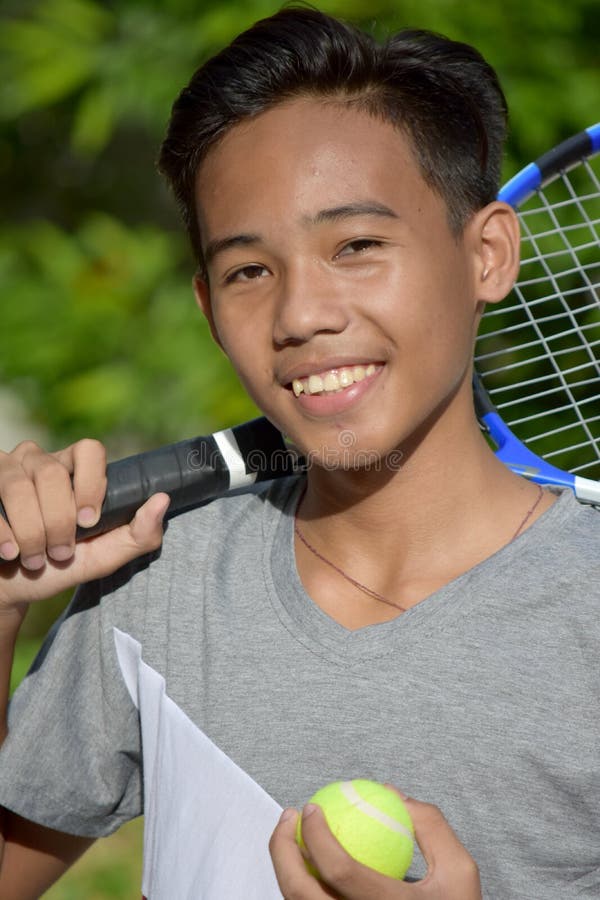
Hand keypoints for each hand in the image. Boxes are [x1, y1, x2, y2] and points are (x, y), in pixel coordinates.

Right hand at [0, 439, 168, 614]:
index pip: (90, 450)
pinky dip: (3, 534)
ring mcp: (6, 468)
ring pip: (18, 486)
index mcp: (74, 470)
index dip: (90, 484)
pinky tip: (7, 554)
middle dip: (57, 522)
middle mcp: (40, 460)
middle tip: (59, 553)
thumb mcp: (101, 558)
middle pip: (52, 474)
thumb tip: (163, 499)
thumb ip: (137, 535)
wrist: (8, 587)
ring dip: (29, 531)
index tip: (89, 522)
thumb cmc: (56, 567)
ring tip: (32, 559)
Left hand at [269, 791, 481, 899]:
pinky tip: (306, 860)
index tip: (312, 808)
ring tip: (291, 834)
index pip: (339, 870)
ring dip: (285, 865)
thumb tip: (390, 793)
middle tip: (290, 817)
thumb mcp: (459, 870)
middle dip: (281, 848)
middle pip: (299, 892)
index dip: (316, 835)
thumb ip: (430, 825)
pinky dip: (299, 883)